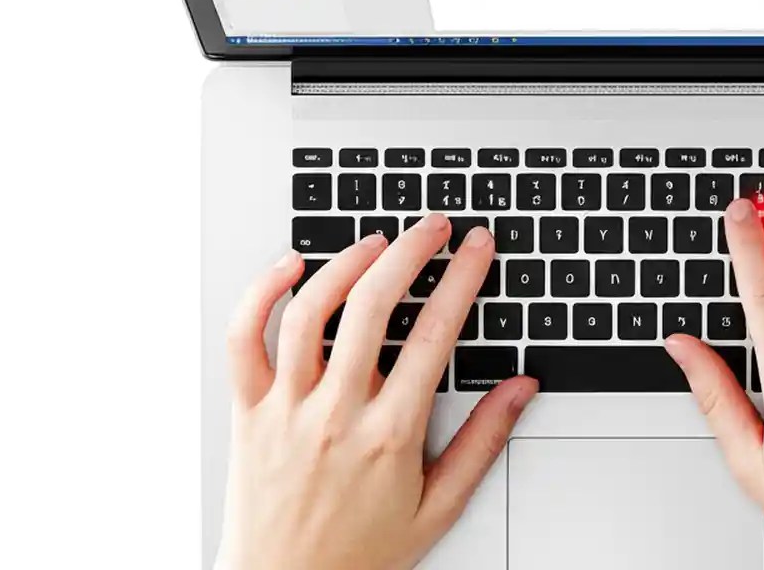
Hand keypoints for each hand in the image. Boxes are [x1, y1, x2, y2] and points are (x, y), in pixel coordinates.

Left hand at [217, 216, 537, 569]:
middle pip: (374, 307)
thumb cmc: (358, 552)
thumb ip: (483, 443)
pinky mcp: (248, 410)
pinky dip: (260, 293)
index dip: (462, 279)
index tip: (476, 248)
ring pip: (310, 312)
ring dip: (346, 263)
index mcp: (389, 434)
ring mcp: (286, 408)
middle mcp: (336, 413)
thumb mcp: (438, 506)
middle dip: (411, 252)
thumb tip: (519, 390)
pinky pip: (244, 339)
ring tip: (377, 242)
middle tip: (432, 227)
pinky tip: (290, 266)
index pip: (436, 335)